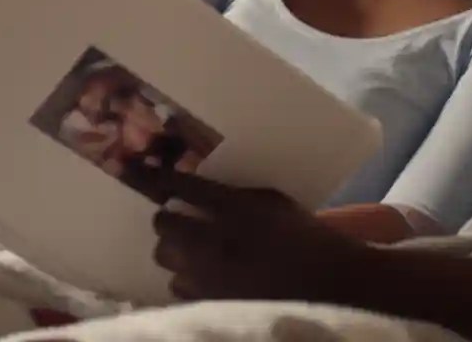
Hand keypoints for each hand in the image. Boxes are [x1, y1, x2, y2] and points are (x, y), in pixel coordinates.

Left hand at [144, 165, 373, 302]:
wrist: (328, 284)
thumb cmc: (306, 236)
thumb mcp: (272, 200)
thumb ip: (235, 194)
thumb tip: (202, 190)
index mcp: (231, 208)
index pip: (180, 186)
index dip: (158, 177)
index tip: (142, 170)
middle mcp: (212, 240)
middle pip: (162, 223)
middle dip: (167, 219)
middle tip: (179, 219)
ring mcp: (208, 275)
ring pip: (165, 257)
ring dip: (174, 251)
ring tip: (192, 251)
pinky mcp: (210, 301)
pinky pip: (178, 288)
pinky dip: (185, 279)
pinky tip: (203, 276)